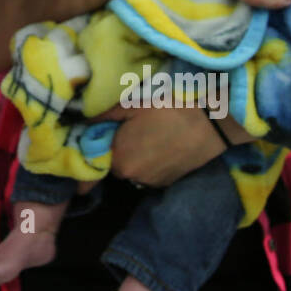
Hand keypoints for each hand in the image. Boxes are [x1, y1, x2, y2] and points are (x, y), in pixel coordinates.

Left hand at [106, 104, 226, 187]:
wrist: (208, 126)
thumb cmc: (167, 111)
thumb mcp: (132, 106)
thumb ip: (103, 115)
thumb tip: (83, 119)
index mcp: (118, 157)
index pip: (96, 157)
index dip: (98, 145)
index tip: (106, 134)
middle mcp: (130, 175)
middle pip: (113, 163)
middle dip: (117, 149)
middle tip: (130, 129)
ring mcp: (149, 182)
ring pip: (131, 169)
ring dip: (133, 157)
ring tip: (148, 137)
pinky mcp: (165, 184)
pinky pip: (147, 174)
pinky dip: (148, 163)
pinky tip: (160, 147)